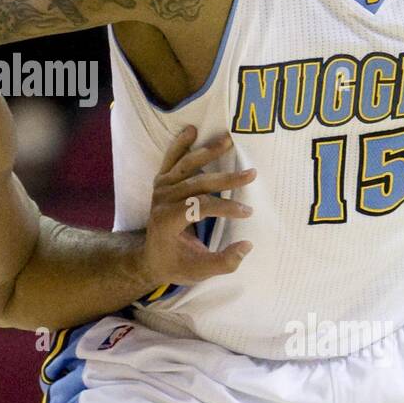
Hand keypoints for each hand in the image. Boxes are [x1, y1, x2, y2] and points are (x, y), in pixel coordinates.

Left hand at [140, 125, 254, 287]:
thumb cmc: (177, 264)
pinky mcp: (161, 181)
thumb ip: (224, 262)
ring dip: (207, 152)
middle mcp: (161, 201)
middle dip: (226, 179)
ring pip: (185, 165)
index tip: (248, 211)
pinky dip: (180, 143)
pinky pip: (171, 159)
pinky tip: (192, 130)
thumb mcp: (200, 272)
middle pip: (196, 183)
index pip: (199, 207)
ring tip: (229, 140)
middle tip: (252, 173)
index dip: (225, 207)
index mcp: (167, 222)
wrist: (150, 257)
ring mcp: (160, 189)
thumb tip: (247, 245)